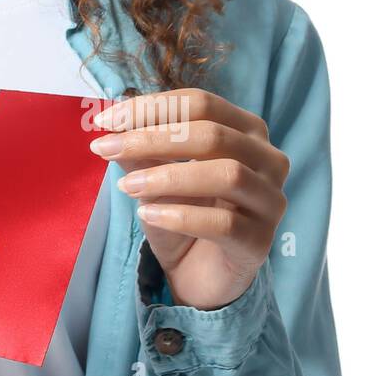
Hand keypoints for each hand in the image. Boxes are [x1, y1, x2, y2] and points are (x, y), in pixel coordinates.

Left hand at [89, 88, 289, 310]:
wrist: (199, 272)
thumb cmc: (182, 211)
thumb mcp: (154, 173)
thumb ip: (140, 149)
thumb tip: (113, 127)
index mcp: (246, 130)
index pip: (200, 103)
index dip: (151, 107)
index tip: (104, 120)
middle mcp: (268, 159)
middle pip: (212, 135)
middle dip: (151, 138)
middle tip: (105, 148)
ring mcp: (271, 200)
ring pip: (227, 175)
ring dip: (167, 176)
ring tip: (126, 185)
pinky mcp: (261, 241)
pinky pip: (225, 224)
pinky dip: (180, 215)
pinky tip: (147, 215)